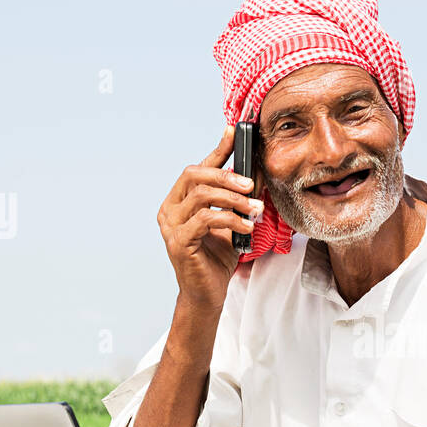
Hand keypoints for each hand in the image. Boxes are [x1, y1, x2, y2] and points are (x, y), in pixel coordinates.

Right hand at [156, 125, 264, 312]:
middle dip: (227, 175)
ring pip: (202, 196)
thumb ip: (236, 198)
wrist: (207, 293)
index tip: (234, 133)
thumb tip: (257, 172)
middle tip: (252, 185)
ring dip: (235, 200)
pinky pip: (206, 219)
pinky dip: (230, 219)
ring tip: (256, 209)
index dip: (217, 150)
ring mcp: (171, 225)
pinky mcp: (178, 242)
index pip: (198, 168)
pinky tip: (246, 226)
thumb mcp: (230, 221)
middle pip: (195, 175)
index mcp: (179, 200)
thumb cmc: (217, 258)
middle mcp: (169, 209)